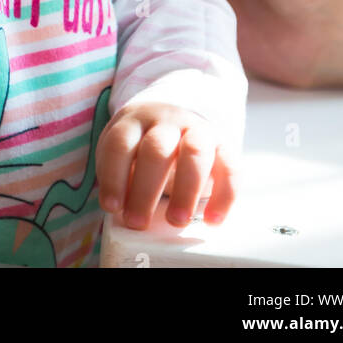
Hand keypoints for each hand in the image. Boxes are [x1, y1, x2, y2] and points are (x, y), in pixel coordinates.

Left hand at [96, 99, 237, 230]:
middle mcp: (167, 121)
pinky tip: (212, 221)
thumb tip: (123, 210)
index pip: (120, 144)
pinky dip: (224, 196)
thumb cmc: (140, 147)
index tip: (112, 208)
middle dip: (146, 189)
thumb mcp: (124, 154)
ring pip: (195, 152)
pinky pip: (230, 167)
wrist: (173, 120)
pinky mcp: (223, 145)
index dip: (114, 176)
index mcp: (135, 122)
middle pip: (156, 149)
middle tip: (137, 223)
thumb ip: (120, 176)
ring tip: (175, 222)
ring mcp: (197, 130)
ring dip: (185, 190)